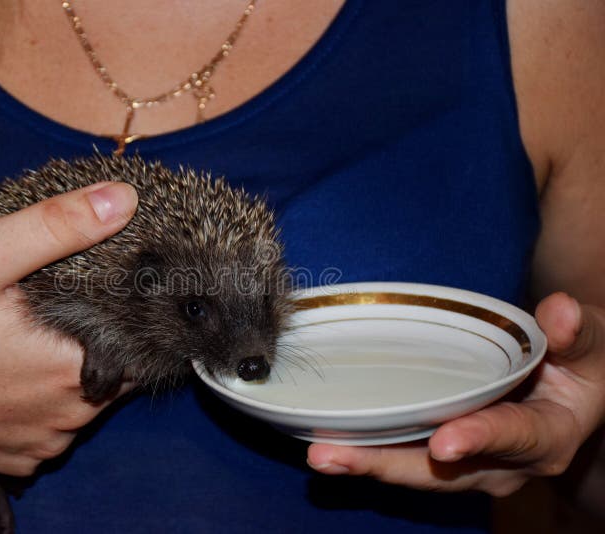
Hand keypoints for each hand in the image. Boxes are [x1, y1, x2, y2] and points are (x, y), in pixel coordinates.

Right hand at [0, 181, 137, 476]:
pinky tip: (12, 373)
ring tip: (38, 334)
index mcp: (70, 371)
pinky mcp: (9, 460)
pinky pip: (51, 428)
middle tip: (63, 305)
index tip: (109, 288)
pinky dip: (44, 401)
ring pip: (87, 402)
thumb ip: (57, 227)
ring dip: (75, 370)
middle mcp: (64, 420)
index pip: (140, 342)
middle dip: (103, 337)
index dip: (130, 312)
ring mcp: (36, 446)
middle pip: (118, 372)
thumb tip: (123, 200)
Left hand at [307, 292, 604, 495]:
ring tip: (320, 456)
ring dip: (366, 462)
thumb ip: (575, 330)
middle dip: (387, 465)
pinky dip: (368, 451)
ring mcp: (469, 462)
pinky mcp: (442, 453)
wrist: (569, 381)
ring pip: (414, 470)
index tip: (443, 442)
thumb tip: (558, 311)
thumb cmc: (579, 360)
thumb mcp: (589, 341)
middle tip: (333, 457)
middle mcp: (504, 462)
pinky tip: (329, 443)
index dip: (479, 438)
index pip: (513, 438)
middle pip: (443, 471)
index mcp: (547, 437)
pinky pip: (404, 456)